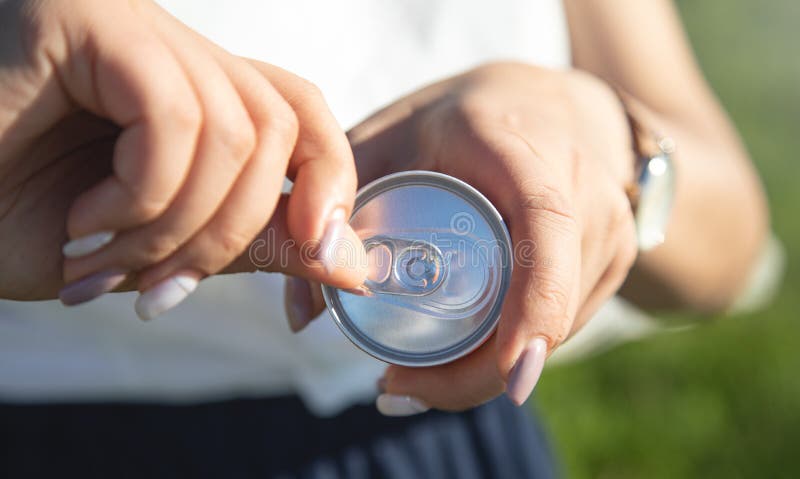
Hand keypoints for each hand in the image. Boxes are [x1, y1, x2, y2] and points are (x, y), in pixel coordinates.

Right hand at [0, 0, 365, 314]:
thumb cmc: (7, 214)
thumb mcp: (149, 247)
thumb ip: (247, 246)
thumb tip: (353, 268)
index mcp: (194, 96)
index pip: (301, 114)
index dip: (332, 183)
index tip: (323, 258)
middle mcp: (175, 52)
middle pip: (283, 124)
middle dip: (239, 232)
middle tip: (162, 292)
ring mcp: (137, 28)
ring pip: (236, 133)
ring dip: (175, 230)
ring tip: (101, 260)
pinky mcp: (95, 20)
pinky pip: (175, 117)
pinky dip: (140, 196)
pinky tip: (82, 219)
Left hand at [288, 62, 638, 411]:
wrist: (545, 106)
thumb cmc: (456, 121)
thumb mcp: (387, 138)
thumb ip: (335, 205)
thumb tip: (302, 316)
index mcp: (521, 146)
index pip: (545, 222)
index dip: (536, 299)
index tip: (510, 372)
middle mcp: (582, 187)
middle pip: (551, 302)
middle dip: (476, 371)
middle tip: (396, 389)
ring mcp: (609, 227)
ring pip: (560, 329)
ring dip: (486, 371)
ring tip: (411, 377)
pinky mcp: (614, 260)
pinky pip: (567, 324)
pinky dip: (511, 353)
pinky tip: (461, 359)